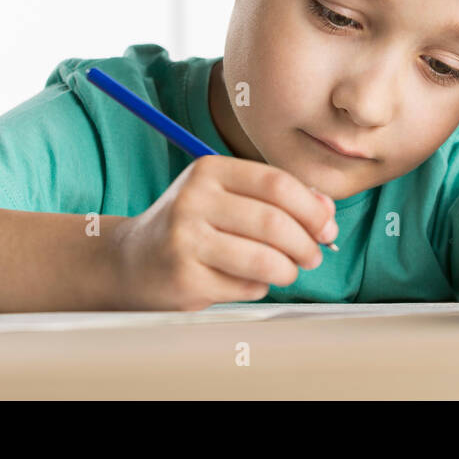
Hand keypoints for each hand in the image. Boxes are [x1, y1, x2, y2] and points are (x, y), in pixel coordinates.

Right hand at [109, 155, 338, 310]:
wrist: (131, 261)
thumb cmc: (193, 227)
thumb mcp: (228, 198)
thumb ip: (277, 198)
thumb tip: (326, 211)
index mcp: (209, 170)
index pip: (277, 183)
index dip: (311, 209)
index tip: (327, 228)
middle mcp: (193, 199)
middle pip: (273, 222)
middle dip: (306, 244)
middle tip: (314, 256)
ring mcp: (185, 239)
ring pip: (263, 259)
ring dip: (287, 270)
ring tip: (288, 271)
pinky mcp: (184, 278)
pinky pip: (244, 287)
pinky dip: (258, 288)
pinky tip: (246, 281)